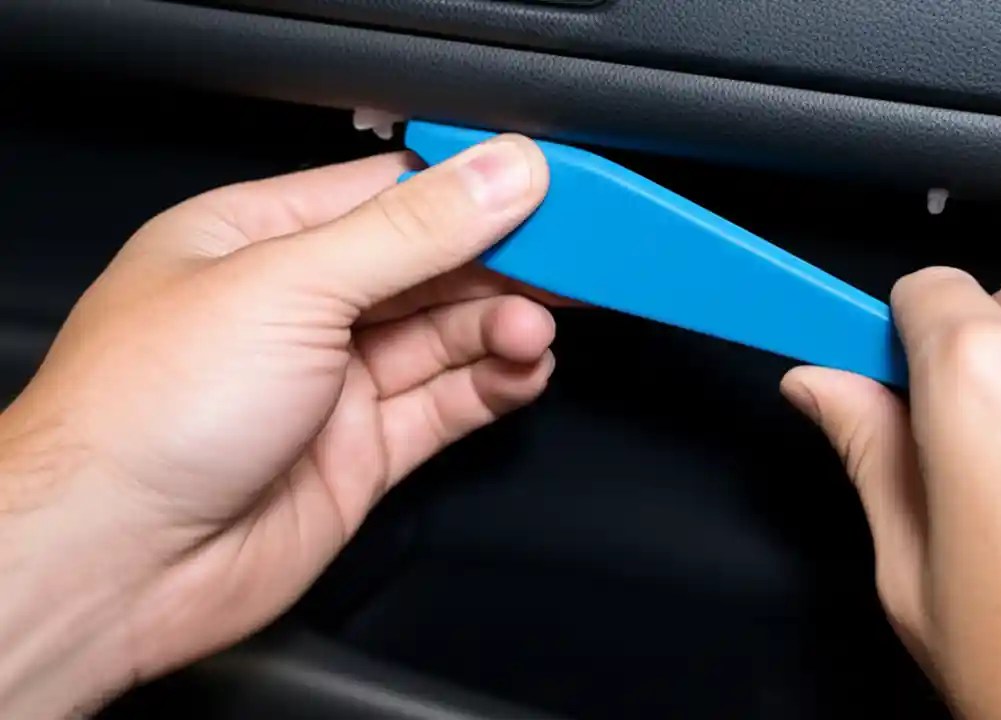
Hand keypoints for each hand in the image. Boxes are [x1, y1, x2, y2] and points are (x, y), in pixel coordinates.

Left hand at [0, 135, 554, 716]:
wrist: (111, 565)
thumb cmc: (142, 416)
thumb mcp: (290, 285)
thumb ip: (410, 230)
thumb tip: (499, 172)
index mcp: (257, 238)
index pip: (390, 191)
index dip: (472, 189)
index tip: (546, 188)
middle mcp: (297, 307)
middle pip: (429, 265)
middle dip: (503, 261)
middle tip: (576, 257)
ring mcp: (331, 382)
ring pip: (445, 336)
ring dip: (503, 326)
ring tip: (537, 327)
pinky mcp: (360, 450)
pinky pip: (447, 403)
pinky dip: (494, 384)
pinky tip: (524, 367)